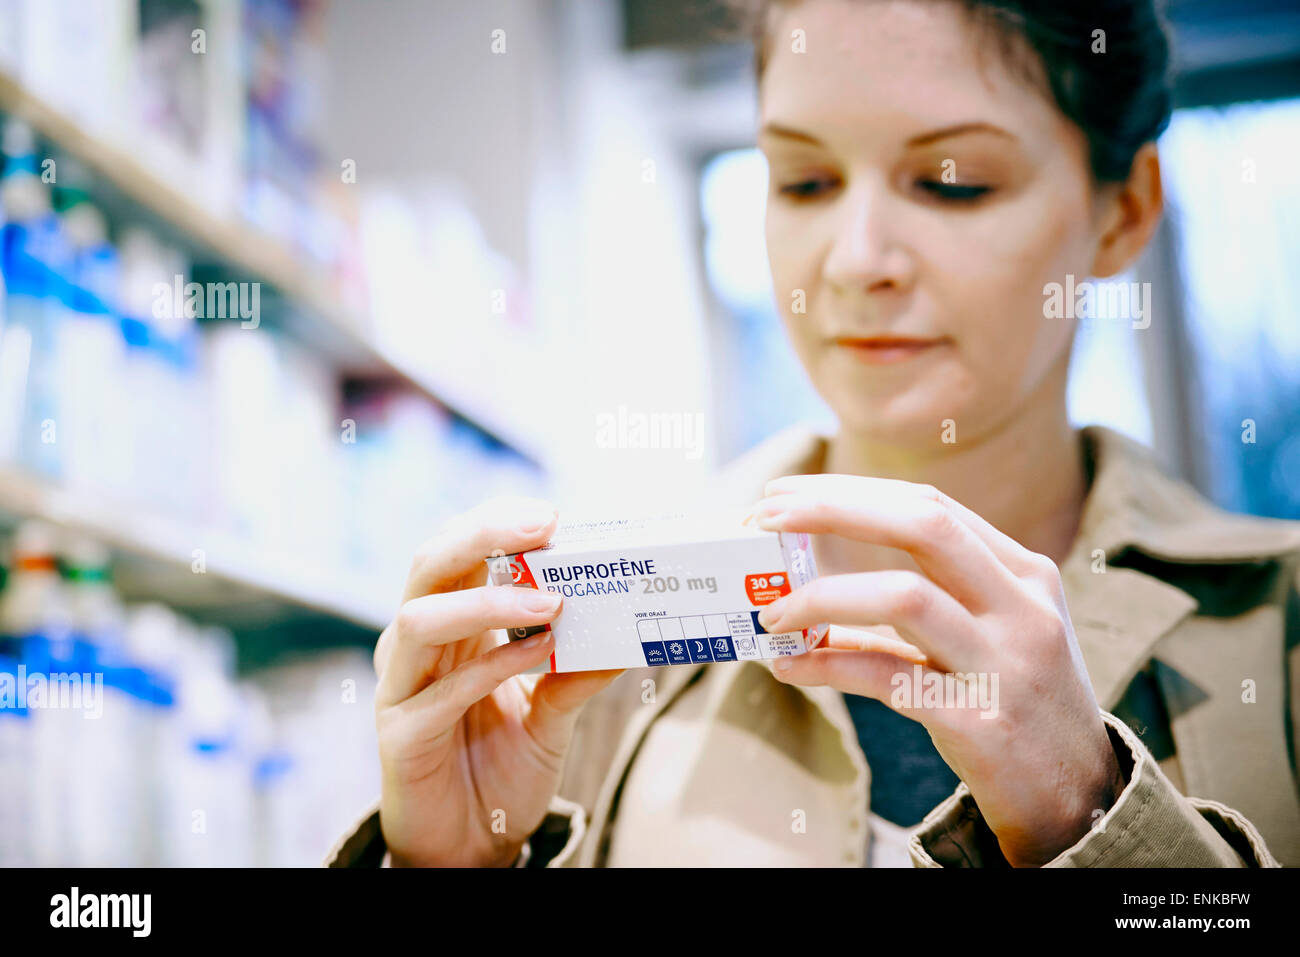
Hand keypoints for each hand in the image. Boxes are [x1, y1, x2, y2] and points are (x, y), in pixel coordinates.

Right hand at [373, 496, 622, 866]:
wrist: (469, 847)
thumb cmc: (500, 768)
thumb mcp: (551, 714)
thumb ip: (576, 673)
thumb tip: (628, 634)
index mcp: (449, 626)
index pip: (458, 551)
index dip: (495, 523)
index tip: (550, 513)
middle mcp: (417, 646)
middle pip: (428, 565)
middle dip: (482, 534)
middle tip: (544, 525)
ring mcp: (402, 687)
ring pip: (420, 619)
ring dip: (488, 601)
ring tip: (551, 601)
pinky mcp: (401, 734)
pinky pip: (440, 691)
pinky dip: (491, 667)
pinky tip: (537, 656)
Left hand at [749, 475, 1123, 866]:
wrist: (1082, 797)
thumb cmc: (1020, 701)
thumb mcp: (1000, 630)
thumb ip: (936, 593)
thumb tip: (822, 578)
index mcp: (1025, 573)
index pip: (930, 505)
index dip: (849, 492)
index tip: (784, 491)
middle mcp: (1023, 608)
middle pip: (922, 525)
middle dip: (832, 509)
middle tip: (763, 517)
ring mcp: (1006, 665)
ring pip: (903, 597)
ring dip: (821, 597)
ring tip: (771, 614)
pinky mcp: (981, 723)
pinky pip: (887, 678)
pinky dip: (827, 666)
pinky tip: (790, 666)